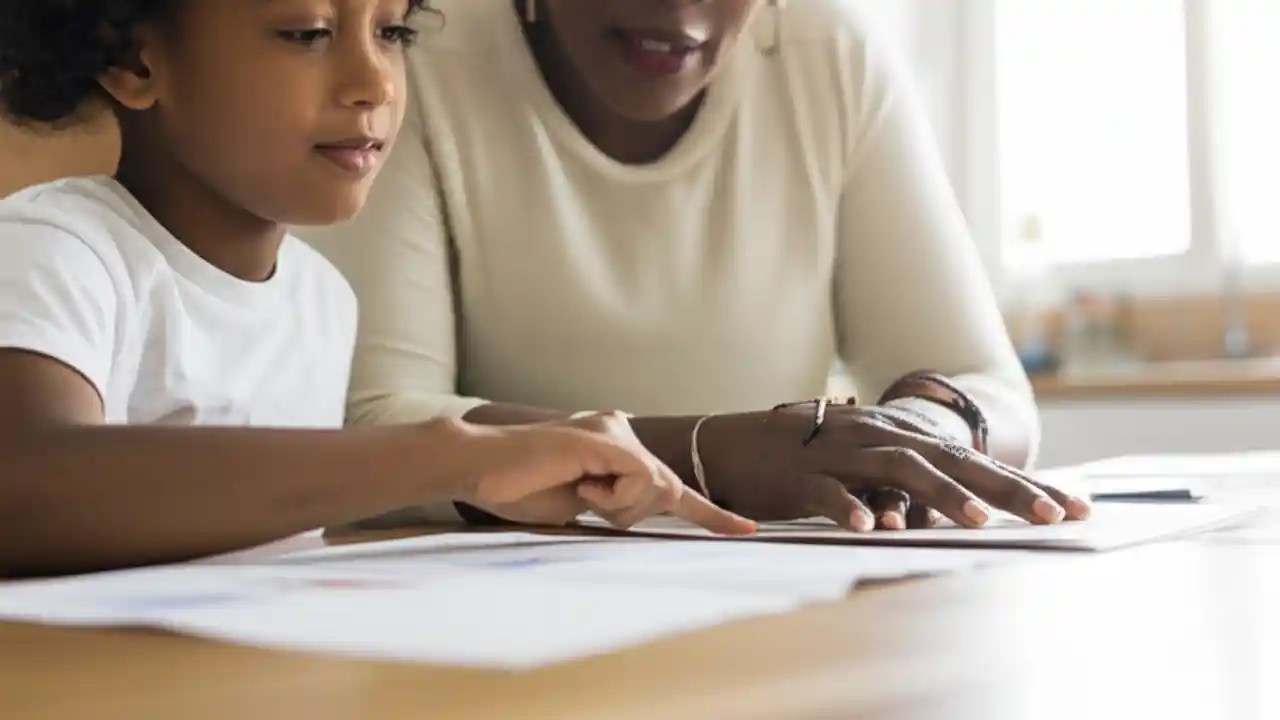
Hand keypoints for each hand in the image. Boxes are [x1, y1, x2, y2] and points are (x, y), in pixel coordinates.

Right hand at [457, 412, 755, 534]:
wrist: (478, 470)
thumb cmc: (520, 491)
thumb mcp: (581, 504)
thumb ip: (619, 501)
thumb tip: (660, 498)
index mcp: (615, 445)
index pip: (671, 486)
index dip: (710, 513)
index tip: (747, 530)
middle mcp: (621, 430)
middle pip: (666, 492)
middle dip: (630, 510)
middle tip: (581, 496)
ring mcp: (614, 431)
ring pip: (656, 488)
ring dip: (616, 505)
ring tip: (573, 488)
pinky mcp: (607, 438)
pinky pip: (639, 478)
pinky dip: (611, 494)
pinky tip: (578, 482)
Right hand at [695, 405, 1091, 530]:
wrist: (730, 445)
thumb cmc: (804, 462)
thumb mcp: (866, 467)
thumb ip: (909, 483)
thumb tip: (959, 505)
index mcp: (899, 439)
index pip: (972, 462)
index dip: (1024, 483)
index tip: (1075, 509)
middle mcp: (878, 440)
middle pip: (952, 461)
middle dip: (1007, 488)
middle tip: (1057, 514)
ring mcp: (839, 455)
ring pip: (900, 470)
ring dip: (941, 495)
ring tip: (980, 522)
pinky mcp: (799, 475)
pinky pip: (828, 493)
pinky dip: (848, 507)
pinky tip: (870, 529)